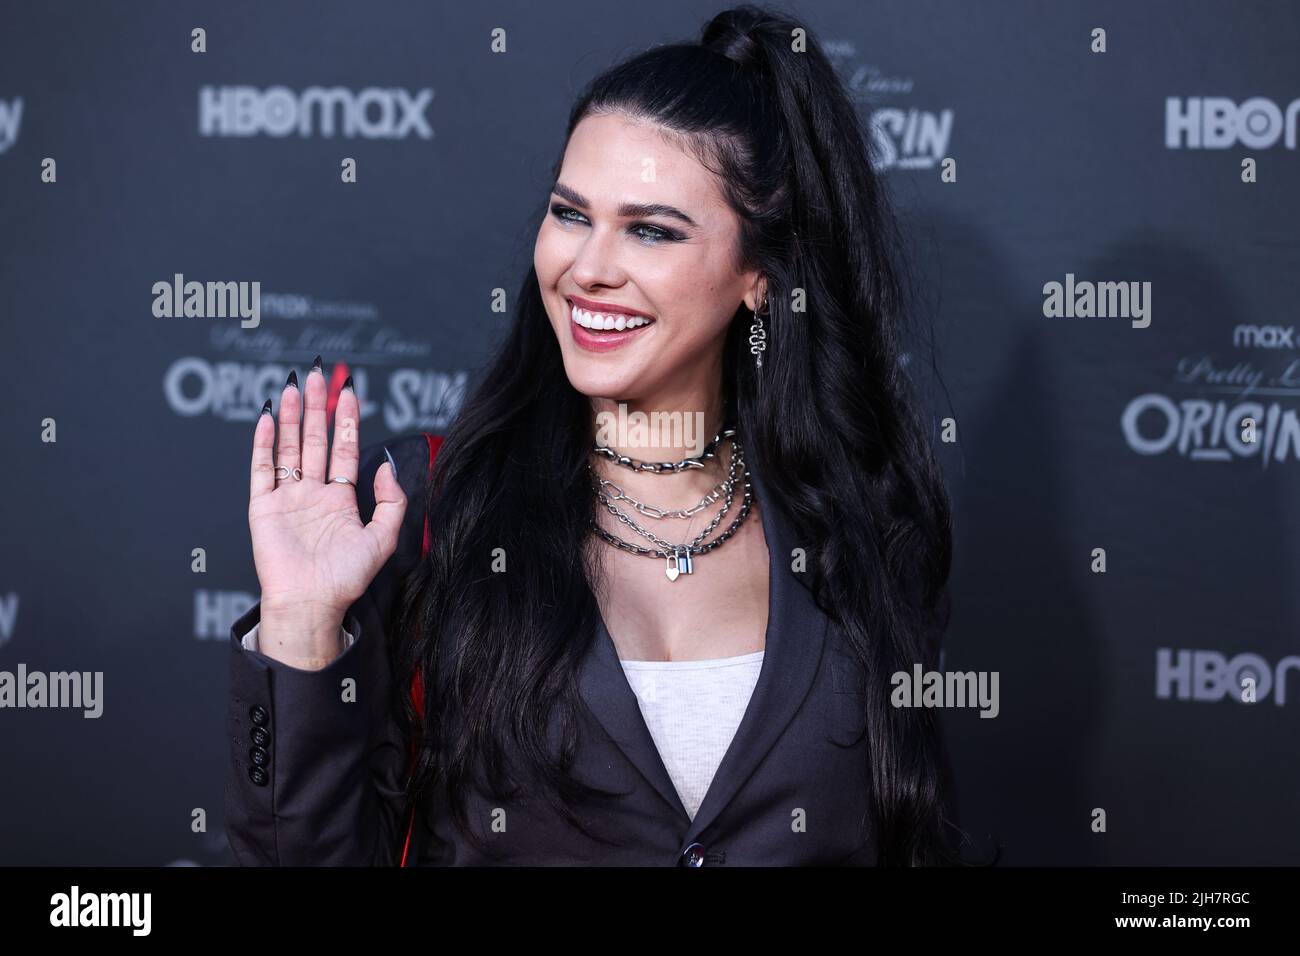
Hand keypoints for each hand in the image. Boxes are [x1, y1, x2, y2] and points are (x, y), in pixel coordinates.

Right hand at [247, 361, 406, 666]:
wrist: (312, 603)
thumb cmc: (345, 579)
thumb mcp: (383, 538)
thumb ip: (392, 501)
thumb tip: (385, 465)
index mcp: (340, 498)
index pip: (343, 448)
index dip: (347, 419)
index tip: (349, 391)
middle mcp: (313, 493)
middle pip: (315, 439)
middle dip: (318, 406)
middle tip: (319, 375)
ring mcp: (287, 498)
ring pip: (290, 447)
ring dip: (294, 416)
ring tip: (296, 386)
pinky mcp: (263, 506)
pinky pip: (262, 468)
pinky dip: (265, 443)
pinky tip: (270, 419)